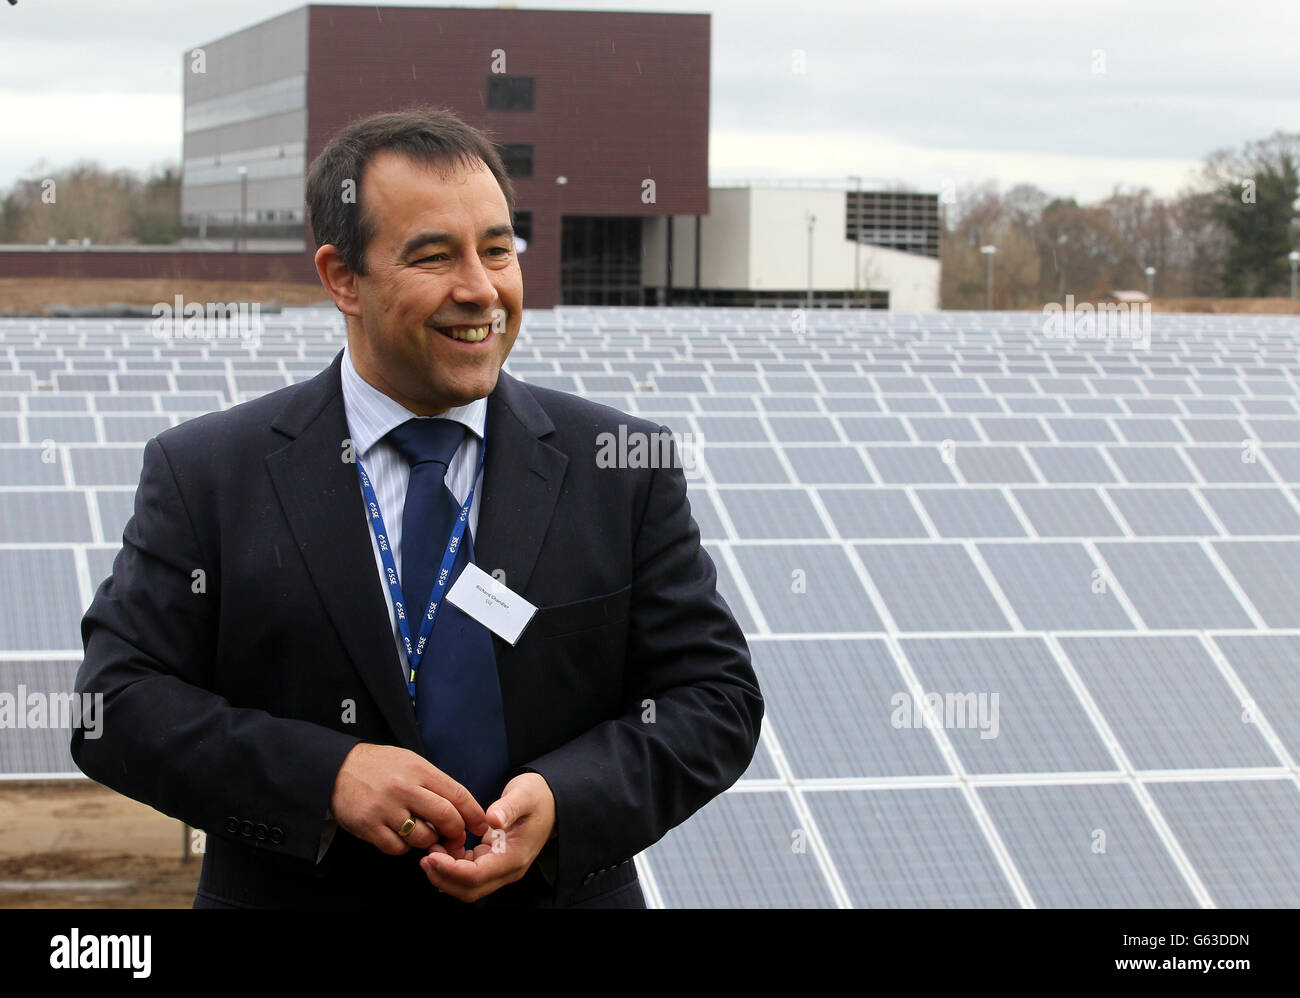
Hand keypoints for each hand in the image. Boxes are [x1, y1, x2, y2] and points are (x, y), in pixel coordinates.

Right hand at [329, 742, 488, 856]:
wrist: (337, 769)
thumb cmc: (379, 765)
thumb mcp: (410, 761)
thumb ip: (433, 782)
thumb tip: (460, 807)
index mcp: (419, 770)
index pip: (456, 794)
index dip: (473, 813)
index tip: (480, 825)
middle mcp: (404, 788)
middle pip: (445, 817)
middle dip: (456, 832)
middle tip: (457, 839)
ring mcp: (386, 809)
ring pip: (422, 837)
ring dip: (428, 841)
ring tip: (423, 834)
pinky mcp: (369, 826)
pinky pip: (397, 848)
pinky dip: (403, 847)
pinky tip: (400, 836)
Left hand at [419, 771, 555, 902]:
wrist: (550, 800)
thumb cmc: (537, 796)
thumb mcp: (524, 795)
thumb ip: (508, 807)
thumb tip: (492, 819)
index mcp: (515, 858)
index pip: (477, 876)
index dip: (450, 870)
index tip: (431, 855)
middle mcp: (508, 870)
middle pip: (469, 889)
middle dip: (443, 877)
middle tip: (424, 856)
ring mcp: (501, 868)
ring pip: (467, 886)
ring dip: (445, 874)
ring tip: (430, 852)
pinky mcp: (494, 862)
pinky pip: (469, 874)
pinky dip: (452, 866)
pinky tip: (442, 849)